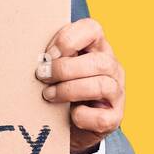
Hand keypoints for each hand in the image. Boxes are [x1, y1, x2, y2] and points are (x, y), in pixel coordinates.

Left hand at [35, 18, 124, 153]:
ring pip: (102, 85)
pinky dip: (82, 116)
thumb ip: (51, 57)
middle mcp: (112, 68)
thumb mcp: (56, 67)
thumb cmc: (59, 87)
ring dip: (69, 90)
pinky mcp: (115, 118)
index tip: (47, 55)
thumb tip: (37, 59)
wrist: (69, 124)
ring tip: (48, 95)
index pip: (92, 29)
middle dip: (65, 69)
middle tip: (42, 76)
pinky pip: (102, 117)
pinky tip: (70, 116)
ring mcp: (117, 93)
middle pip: (99, 61)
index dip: (68, 40)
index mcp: (97, 47)